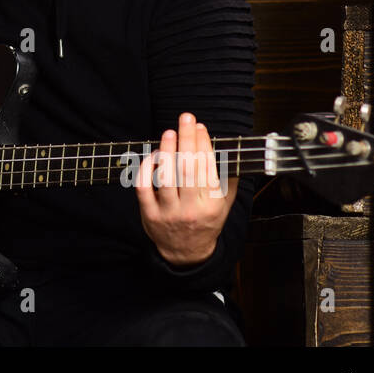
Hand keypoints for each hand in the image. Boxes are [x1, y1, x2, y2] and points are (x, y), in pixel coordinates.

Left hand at [134, 112, 238, 266]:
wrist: (186, 254)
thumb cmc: (206, 223)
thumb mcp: (224, 206)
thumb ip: (227, 180)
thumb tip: (229, 151)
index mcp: (212, 205)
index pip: (208, 169)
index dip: (204, 145)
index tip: (200, 127)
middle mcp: (191, 209)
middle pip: (188, 168)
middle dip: (187, 140)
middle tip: (186, 118)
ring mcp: (169, 213)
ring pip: (167, 177)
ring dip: (167, 151)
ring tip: (169, 133)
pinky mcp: (149, 216)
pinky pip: (144, 188)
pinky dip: (147, 169)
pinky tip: (153, 156)